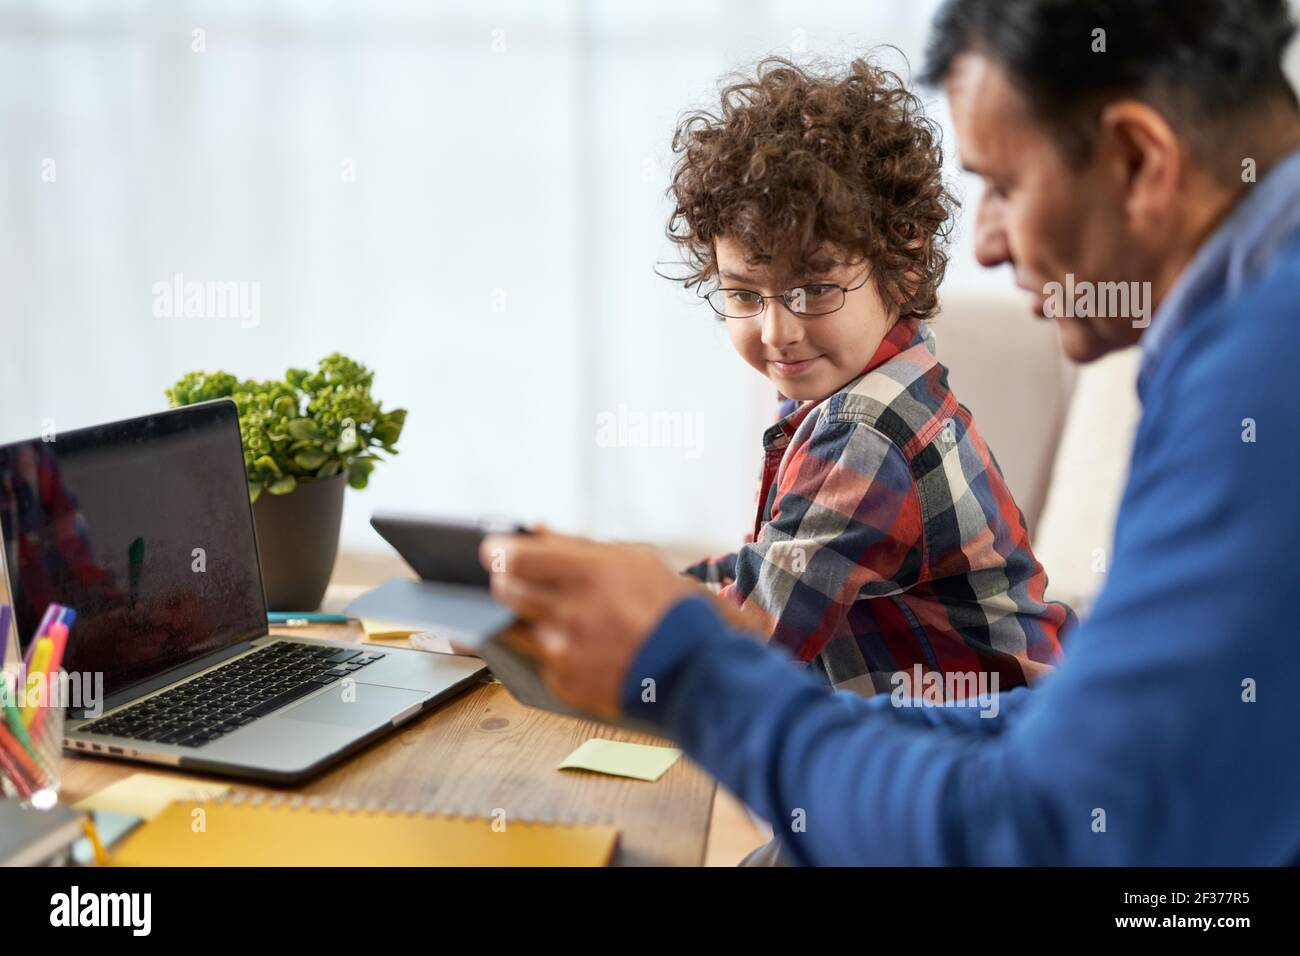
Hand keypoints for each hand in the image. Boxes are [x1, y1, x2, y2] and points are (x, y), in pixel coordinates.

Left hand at [479, 531, 699, 717]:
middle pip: (504, 593)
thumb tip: (536, 528)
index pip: (514, 559)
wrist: (696, 670)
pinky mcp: (564, 684)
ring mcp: (564, 653)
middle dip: (505, 583)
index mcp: (587, 576)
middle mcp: (569, 614)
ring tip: (556, 615)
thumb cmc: (670, 609)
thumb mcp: (635, 560)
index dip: (497, 552)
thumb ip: (578, 545)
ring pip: (513, 629)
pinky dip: (552, 651)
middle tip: (518, 580)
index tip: (494, 550)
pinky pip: (539, 661)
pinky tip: (582, 647)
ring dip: (524, 618)